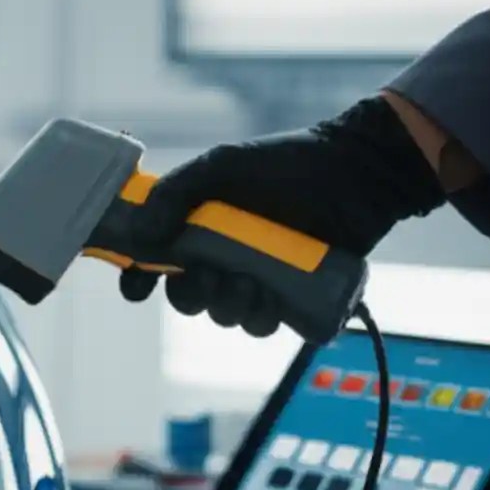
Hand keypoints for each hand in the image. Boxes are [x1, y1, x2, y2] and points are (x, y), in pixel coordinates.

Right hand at [120, 96, 446, 336]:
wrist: (351, 173)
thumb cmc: (285, 165)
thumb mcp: (220, 167)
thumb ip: (174, 194)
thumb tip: (140, 239)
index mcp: (196, 228)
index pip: (152, 263)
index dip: (138, 281)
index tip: (138, 287)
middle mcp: (221, 258)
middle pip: (185, 298)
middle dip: (191, 295)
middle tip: (209, 275)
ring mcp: (254, 279)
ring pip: (223, 315)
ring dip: (227, 307)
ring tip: (247, 283)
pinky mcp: (288, 297)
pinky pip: (261, 325)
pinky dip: (260, 317)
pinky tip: (270, 296)